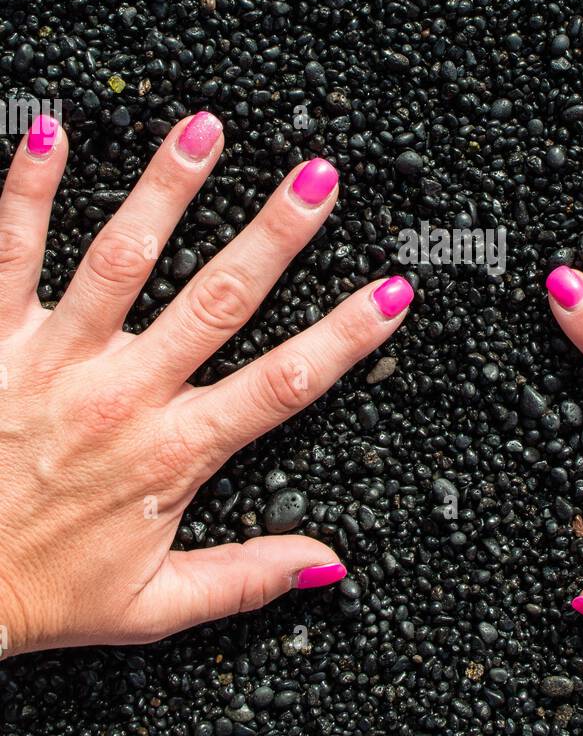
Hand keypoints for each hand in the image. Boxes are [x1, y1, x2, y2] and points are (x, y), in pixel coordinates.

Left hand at [0, 111, 413, 656]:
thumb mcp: (152, 608)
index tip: (393, 292)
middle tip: (317, 176)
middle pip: (217, 301)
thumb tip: (329, 564)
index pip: (281, 385)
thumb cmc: (38, 596)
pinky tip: (52, 134)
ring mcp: (56, 361)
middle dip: (275, 234)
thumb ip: (245, 579)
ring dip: (167, 190)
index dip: (344, 338)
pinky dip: (28, 192)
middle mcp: (123, 396)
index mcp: (173, 454)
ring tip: (205, 128)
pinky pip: (9, 254)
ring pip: (121, 259)